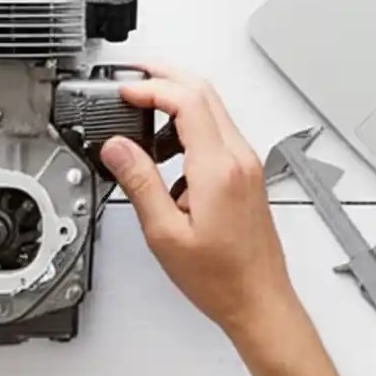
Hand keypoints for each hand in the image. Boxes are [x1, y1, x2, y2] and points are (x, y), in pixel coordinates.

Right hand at [100, 67, 294, 340]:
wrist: (259, 300)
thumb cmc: (220, 277)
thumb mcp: (164, 233)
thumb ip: (139, 183)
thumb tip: (116, 147)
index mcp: (218, 169)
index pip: (187, 100)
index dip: (151, 87)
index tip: (124, 91)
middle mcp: (238, 159)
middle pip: (204, 91)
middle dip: (166, 75)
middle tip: (133, 76)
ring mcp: (246, 164)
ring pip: (212, 108)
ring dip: (177, 100)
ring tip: (142, 114)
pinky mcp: (247, 174)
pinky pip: (217, 132)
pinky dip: (189, 124)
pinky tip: (165, 150)